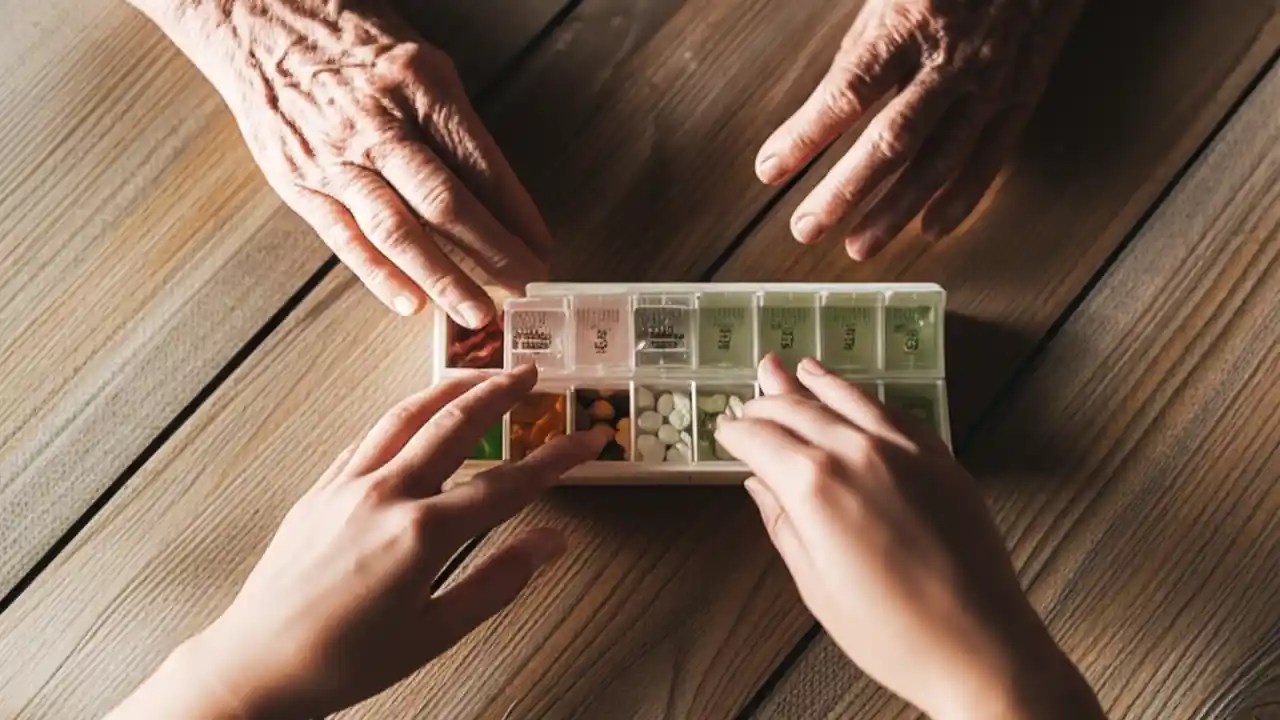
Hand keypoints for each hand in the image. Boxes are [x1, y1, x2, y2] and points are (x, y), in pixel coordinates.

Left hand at [110, 366, 608, 718]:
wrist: (256, 665)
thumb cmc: (344, 662)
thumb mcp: (434, 633)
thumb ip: (497, 581)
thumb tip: (550, 542)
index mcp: (420, 535)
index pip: (506, 483)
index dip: (555, 459)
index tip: (588, 439)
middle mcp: (384, 495)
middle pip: (456, 424)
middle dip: (500, 393)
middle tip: (532, 373)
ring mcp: (347, 485)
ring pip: (407, 415)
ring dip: (450, 387)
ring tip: (482, 373)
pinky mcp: (321, 488)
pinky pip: (369, 436)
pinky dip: (404, 416)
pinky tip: (419, 417)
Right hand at [136, 0, 550, 326]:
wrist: (258, 21)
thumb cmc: (349, 40)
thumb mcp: (420, 62)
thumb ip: (452, 127)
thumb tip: (492, 194)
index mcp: (419, 85)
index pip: (481, 164)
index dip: (517, 214)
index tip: (541, 246)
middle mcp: (379, 124)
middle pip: (447, 203)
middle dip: (494, 252)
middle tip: (527, 285)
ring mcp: (337, 157)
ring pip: (398, 230)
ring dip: (444, 278)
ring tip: (479, 311)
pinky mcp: (301, 181)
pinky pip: (346, 238)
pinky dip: (381, 276)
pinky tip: (412, 303)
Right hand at [716, 355, 1101, 719]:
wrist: (979, 644)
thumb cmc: (890, 630)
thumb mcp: (816, 583)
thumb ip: (783, 523)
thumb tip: (759, 484)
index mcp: (813, 486)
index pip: (760, 439)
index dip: (736, 433)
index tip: (725, 430)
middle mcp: (855, 451)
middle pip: (798, 411)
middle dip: (768, 403)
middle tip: (750, 397)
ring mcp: (902, 448)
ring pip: (845, 397)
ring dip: (813, 382)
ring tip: (792, 367)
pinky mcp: (938, 456)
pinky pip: (890, 410)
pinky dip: (861, 395)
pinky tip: (850, 392)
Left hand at [756, 0, 1083, 258]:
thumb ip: (863, 48)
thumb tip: (827, 109)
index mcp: (910, 23)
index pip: (848, 92)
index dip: (806, 135)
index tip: (770, 169)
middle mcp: (952, 60)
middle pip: (891, 141)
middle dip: (845, 192)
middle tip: (806, 227)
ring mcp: (992, 82)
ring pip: (939, 162)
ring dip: (895, 212)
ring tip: (858, 245)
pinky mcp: (1024, 94)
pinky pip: (989, 158)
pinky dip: (960, 200)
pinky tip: (929, 229)